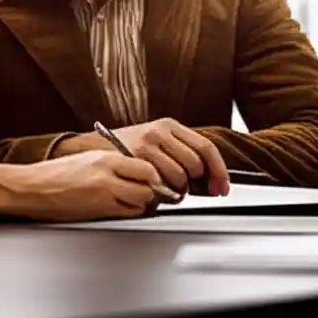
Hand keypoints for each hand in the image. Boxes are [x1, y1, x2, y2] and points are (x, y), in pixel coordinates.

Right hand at [0, 151, 161, 222]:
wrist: (30, 187)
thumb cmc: (54, 173)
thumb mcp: (88, 159)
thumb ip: (114, 163)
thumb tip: (139, 171)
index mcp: (106, 158)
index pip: (147, 168)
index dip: (154, 176)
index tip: (153, 179)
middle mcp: (107, 176)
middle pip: (148, 188)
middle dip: (150, 192)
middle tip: (146, 191)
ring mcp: (103, 195)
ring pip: (139, 204)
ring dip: (140, 203)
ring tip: (131, 199)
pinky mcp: (97, 212)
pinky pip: (124, 214)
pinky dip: (127, 212)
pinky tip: (119, 207)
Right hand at [112, 118, 229, 196]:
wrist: (95, 149)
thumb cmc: (129, 148)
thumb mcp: (156, 140)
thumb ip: (181, 151)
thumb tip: (211, 176)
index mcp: (169, 125)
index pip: (206, 147)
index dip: (219, 170)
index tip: (223, 186)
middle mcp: (159, 132)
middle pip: (195, 162)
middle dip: (197, 182)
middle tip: (189, 189)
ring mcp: (146, 145)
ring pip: (179, 176)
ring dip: (178, 189)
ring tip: (168, 190)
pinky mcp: (134, 159)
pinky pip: (159, 183)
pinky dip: (161, 192)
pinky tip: (155, 190)